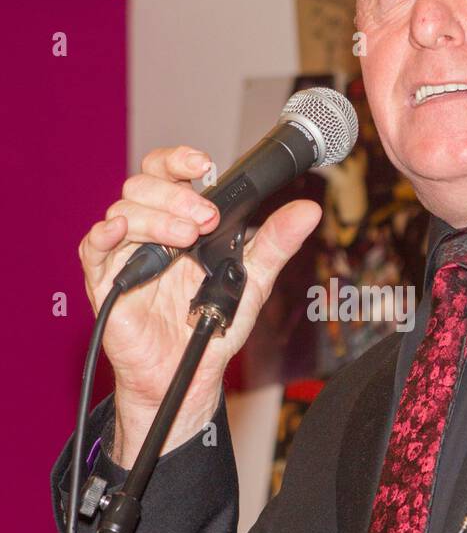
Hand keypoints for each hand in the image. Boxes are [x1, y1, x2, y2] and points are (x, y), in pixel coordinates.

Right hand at [78, 143, 320, 427]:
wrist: (190, 373)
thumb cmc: (212, 325)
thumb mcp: (252, 280)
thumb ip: (276, 243)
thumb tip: (308, 210)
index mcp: (178, 221)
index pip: (166, 172)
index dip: (178, 159)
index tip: (204, 163)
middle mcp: (148, 232)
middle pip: (142, 185)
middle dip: (176, 194)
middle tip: (206, 220)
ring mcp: (125, 255)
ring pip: (123, 212)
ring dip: (156, 218)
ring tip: (187, 239)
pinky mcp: (105, 282)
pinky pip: (92, 250)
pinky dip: (103, 236)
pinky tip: (119, 232)